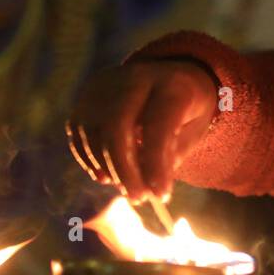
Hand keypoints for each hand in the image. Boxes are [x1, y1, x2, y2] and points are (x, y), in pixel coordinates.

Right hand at [65, 58, 217, 201]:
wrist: (165, 76)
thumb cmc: (184, 109)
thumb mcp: (193, 129)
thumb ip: (172, 155)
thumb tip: (149, 188)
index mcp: (170, 82)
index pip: (156, 123)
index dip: (156, 162)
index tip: (161, 195)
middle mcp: (133, 78)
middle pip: (116, 125)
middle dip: (125, 169)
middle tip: (138, 198)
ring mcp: (103, 87)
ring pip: (94, 134)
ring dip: (110, 170)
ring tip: (130, 189)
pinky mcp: (83, 100)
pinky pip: (79, 138)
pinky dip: (93, 163)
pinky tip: (109, 177)